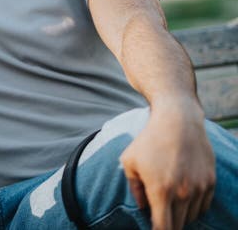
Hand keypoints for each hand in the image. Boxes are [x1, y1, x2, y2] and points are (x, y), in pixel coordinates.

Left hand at [120, 98, 214, 229]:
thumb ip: (134, 188)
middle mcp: (183, 193)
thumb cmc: (148, 140)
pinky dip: (193, 208)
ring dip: (180, 216)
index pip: (163, 227)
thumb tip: (142, 207)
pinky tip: (183, 199)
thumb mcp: (130, 161)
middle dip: (168, 224)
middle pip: (178, 225)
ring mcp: (199, 188)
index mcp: (160, 190)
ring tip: (169, 204)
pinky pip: (203, 207)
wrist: (178, 121)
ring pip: (191, 217)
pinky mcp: (210, 182)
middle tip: (159, 217)